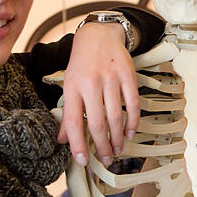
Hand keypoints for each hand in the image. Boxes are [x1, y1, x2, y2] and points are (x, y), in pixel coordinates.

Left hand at [58, 22, 139, 165]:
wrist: (98, 36)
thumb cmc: (82, 65)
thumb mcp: (69, 86)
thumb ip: (67, 113)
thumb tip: (63, 140)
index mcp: (72, 88)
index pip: (72, 121)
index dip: (77, 144)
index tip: (82, 160)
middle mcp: (90, 84)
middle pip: (96, 123)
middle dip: (102, 146)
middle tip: (106, 159)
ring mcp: (110, 79)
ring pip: (115, 116)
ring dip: (117, 138)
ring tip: (117, 150)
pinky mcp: (127, 75)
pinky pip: (133, 104)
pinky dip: (132, 122)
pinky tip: (129, 133)